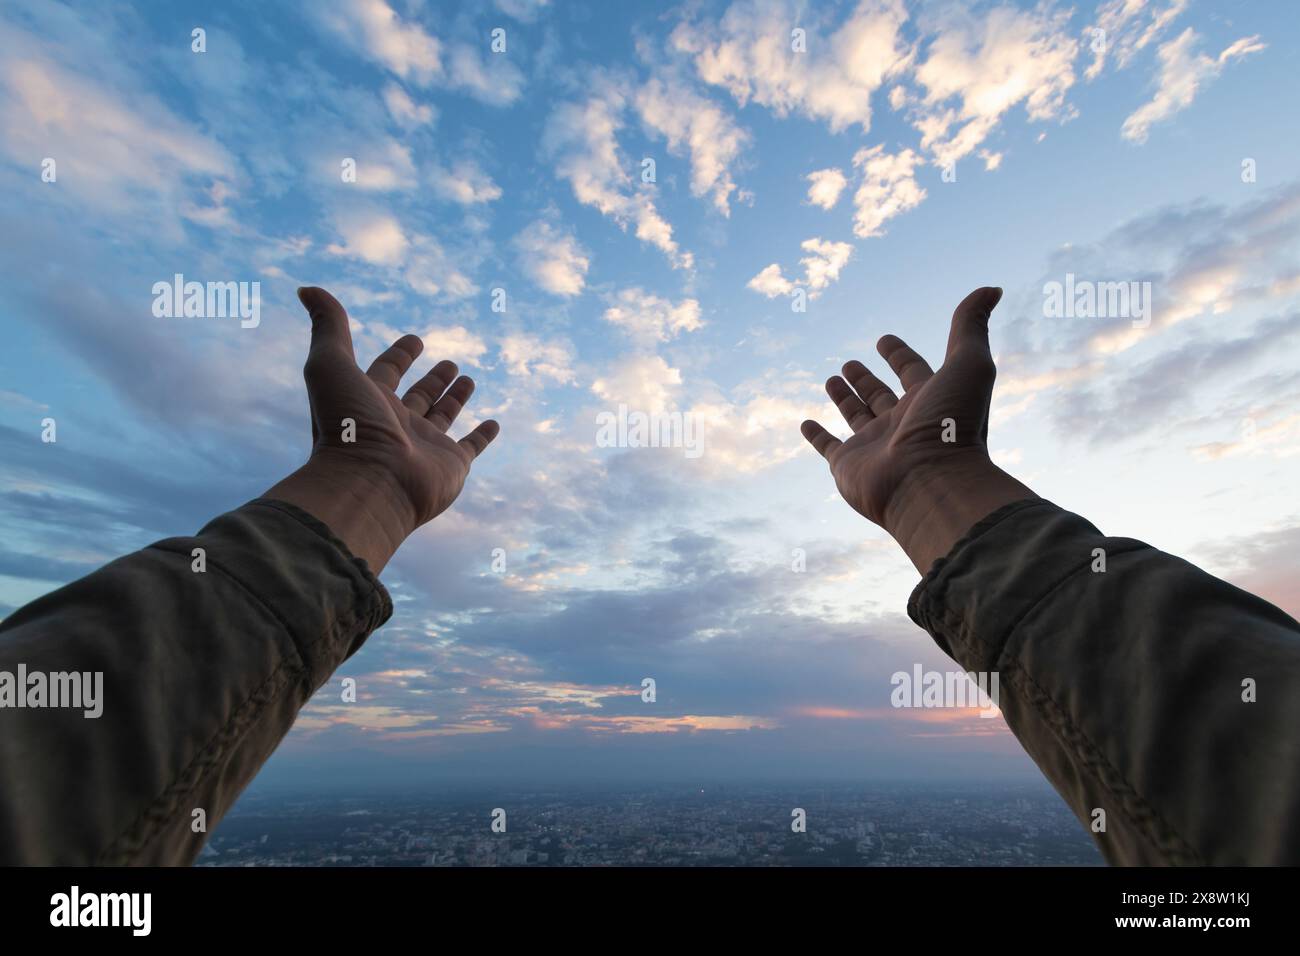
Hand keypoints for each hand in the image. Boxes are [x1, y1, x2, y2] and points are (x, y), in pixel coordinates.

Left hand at [265, 287, 498, 572]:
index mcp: (369, 401)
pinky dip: (483, 436)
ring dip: (455, 398)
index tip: (415, 339)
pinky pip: (472, 447)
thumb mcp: (331, 365)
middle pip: (418, 395)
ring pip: (443, 416)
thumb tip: (307, 288)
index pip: (386, 371)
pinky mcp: (452, 465)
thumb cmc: (347, 426)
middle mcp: (396, 423)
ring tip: (468, 378)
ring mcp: (425, 445)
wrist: (370, 483)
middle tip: (448, 362)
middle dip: (432, 378)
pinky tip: (494, 424)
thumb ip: (328, 327)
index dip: (399, 354)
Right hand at [801, 287, 1034, 574]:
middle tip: (852, 362)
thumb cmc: (952, 425)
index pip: (913, 371)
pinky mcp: (848, 465)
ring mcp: (875, 446)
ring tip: (832, 378)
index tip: (883, 339)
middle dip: (868, 378)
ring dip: (845, 398)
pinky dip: (816, 436)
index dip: (899, 354)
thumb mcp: (968, 364)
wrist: (929, 484)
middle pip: (882, 395)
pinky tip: (805, 423)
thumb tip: (992, 288)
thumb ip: (970, 326)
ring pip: (856, 417)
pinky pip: (828, 447)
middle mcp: (903, 423)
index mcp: (930, 400)